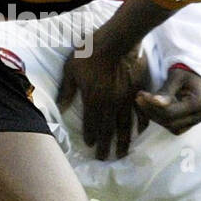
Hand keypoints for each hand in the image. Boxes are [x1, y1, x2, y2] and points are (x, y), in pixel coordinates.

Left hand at [58, 46, 148, 160]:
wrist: (115, 41)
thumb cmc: (89, 53)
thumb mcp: (70, 70)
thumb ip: (66, 91)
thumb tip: (59, 109)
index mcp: (92, 100)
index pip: (91, 124)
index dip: (90, 136)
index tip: (91, 146)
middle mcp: (109, 104)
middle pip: (107, 130)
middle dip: (105, 146)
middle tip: (104, 159)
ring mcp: (126, 99)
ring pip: (124, 126)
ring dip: (123, 141)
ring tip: (122, 154)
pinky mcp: (137, 92)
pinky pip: (140, 112)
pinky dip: (141, 123)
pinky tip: (141, 132)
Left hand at [135, 65, 200, 134]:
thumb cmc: (189, 72)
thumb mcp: (177, 77)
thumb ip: (166, 91)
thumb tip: (153, 101)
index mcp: (200, 103)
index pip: (171, 111)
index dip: (153, 105)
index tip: (140, 95)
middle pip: (171, 121)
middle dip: (152, 111)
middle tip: (139, 98)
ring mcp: (197, 120)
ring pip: (171, 127)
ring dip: (156, 116)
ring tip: (145, 102)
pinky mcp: (192, 122)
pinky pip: (174, 126)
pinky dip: (162, 119)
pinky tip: (154, 108)